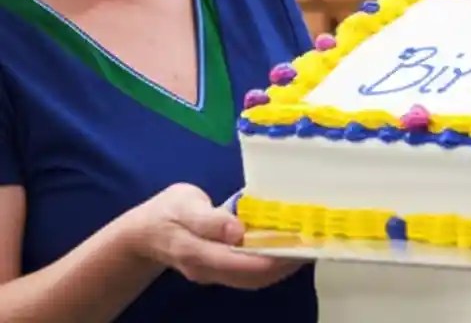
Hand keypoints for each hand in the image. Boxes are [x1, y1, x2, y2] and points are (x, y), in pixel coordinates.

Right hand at [121, 183, 303, 289]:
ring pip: (253, 279)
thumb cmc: (165, 212)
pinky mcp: (219, 271)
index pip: (244, 264)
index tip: (301, 244)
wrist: (142, 234)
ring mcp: (214, 274)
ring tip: (306, 247)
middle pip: (254, 277)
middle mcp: (209, 270)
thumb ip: (208, 219)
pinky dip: (270, 264)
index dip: (275, 258)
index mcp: (199, 253)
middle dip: (285, 264)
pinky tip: (285, 249)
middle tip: (313, 245)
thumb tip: (237, 230)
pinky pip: (249, 273)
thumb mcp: (182, 205)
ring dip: (281, 266)